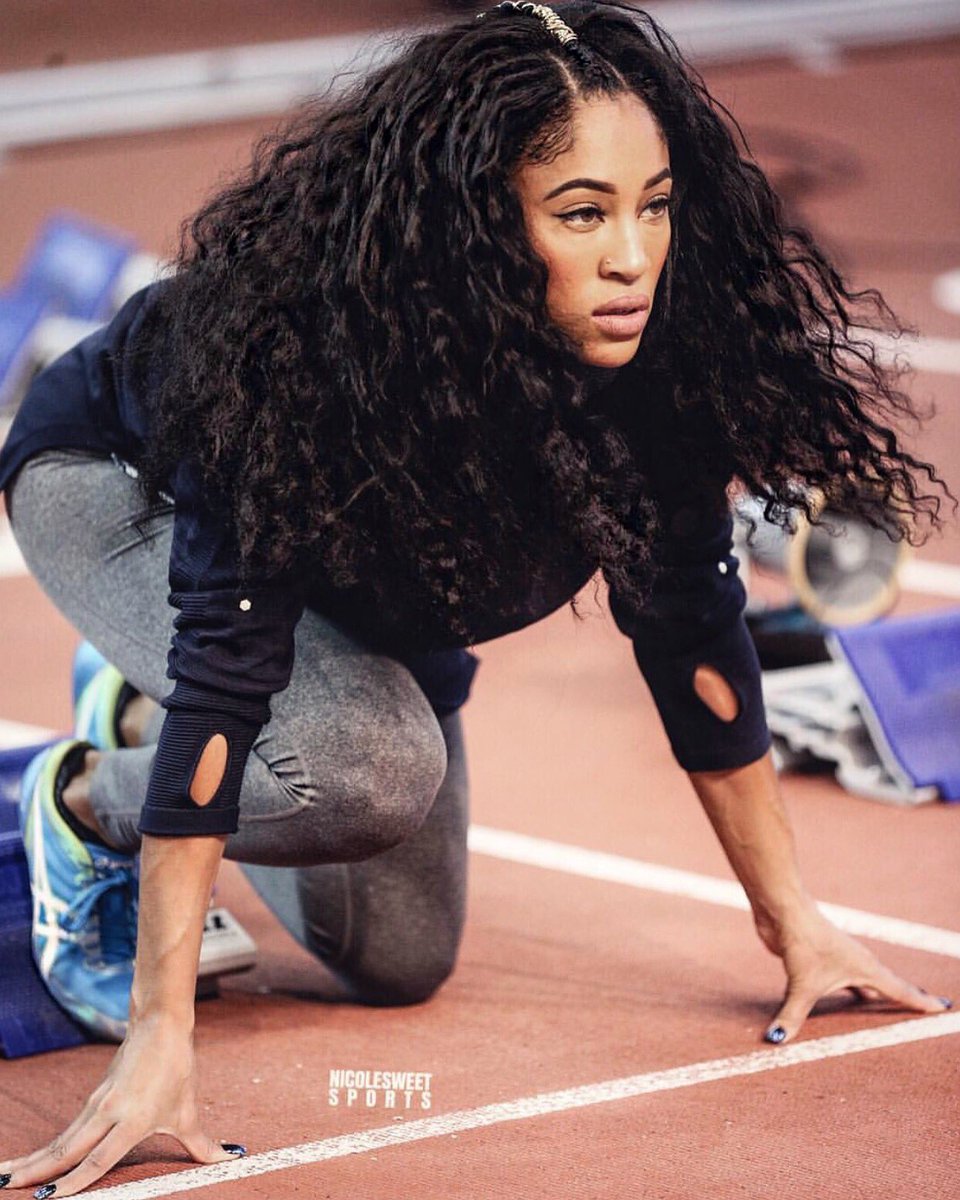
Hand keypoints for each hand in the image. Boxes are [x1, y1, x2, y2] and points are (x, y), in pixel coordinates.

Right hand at [0, 1014, 243, 1195]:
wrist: (161, 1025)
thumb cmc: (176, 1067)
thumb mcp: (188, 1109)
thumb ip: (201, 1143)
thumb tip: (229, 1158)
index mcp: (132, 1120)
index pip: (97, 1160)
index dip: (73, 1183)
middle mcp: (108, 1113)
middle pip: (66, 1151)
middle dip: (36, 1173)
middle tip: (7, 1188)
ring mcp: (97, 1105)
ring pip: (62, 1140)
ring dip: (35, 1161)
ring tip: (7, 1177)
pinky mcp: (94, 1099)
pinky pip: (68, 1130)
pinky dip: (50, 1148)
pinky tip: (35, 1160)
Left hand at [756, 903, 951, 1043]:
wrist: (784, 909)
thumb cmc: (802, 941)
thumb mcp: (801, 985)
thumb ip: (792, 1015)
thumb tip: (775, 1041)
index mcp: (866, 968)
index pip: (900, 990)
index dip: (921, 1002)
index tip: (945, 1008)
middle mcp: (857, 962)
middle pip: (887, 985)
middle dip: (904, 998)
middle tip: (924, 1009)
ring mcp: (839, 958)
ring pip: (863, 982)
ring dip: (875, 995)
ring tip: (885, 1008)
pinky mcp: (820, 958)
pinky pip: (842, 979)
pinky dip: (850, 990)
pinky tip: (847, 995)